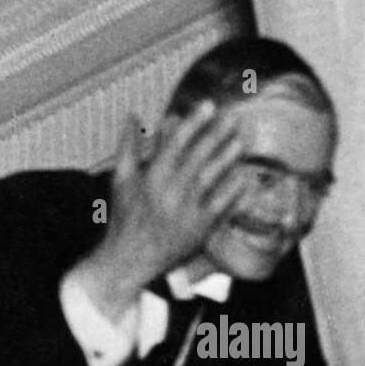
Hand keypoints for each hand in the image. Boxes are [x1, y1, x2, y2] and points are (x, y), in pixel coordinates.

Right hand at [77, 103, 246, 320]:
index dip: (194, 122)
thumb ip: (128, 145)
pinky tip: (244, 177)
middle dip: (217, 134)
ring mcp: (186, 211)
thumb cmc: (125, 217)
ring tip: (242, 141)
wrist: (130, 260)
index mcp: (151, 177)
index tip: (208, 105)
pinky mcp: (199, 229)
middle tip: (234, 116)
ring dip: (228, 158)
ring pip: (211, 179)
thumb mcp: (120, 179)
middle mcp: (170, 192)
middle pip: (198, 157)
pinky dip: (233, 192)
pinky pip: (220, 207)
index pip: (176, 143)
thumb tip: (134, 115)